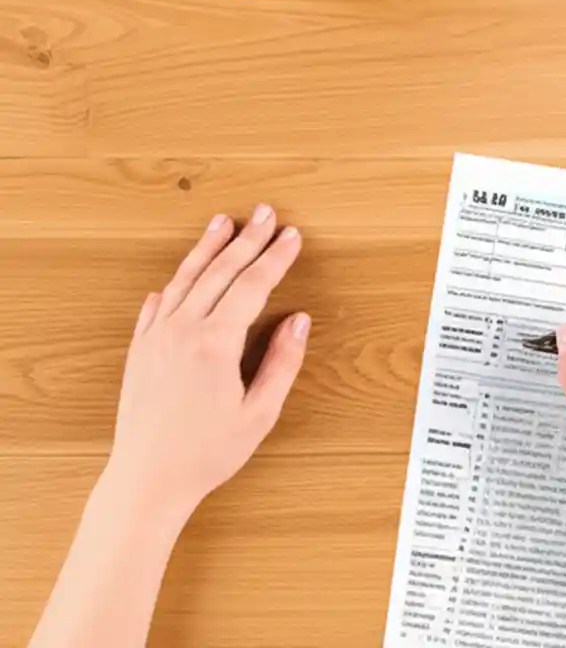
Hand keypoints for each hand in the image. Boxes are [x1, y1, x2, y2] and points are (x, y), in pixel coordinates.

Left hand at [106, 206, 309, 512]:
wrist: (148, 477)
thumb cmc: (206, 453)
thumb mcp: (260, 412)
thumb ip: (282, 362)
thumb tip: (298, 322)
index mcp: (215, 343)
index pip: (252, 285)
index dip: (275, 258)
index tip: (291, 236)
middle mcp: (181, 331)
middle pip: (220, 272)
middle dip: (247, 240)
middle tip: (264, 214)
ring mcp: (155, 337)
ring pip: (185, 280)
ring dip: (207, 249)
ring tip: (222, 224)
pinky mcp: (139, 350)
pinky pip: (157, 306)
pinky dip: (173, 285)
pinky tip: (177, 278)